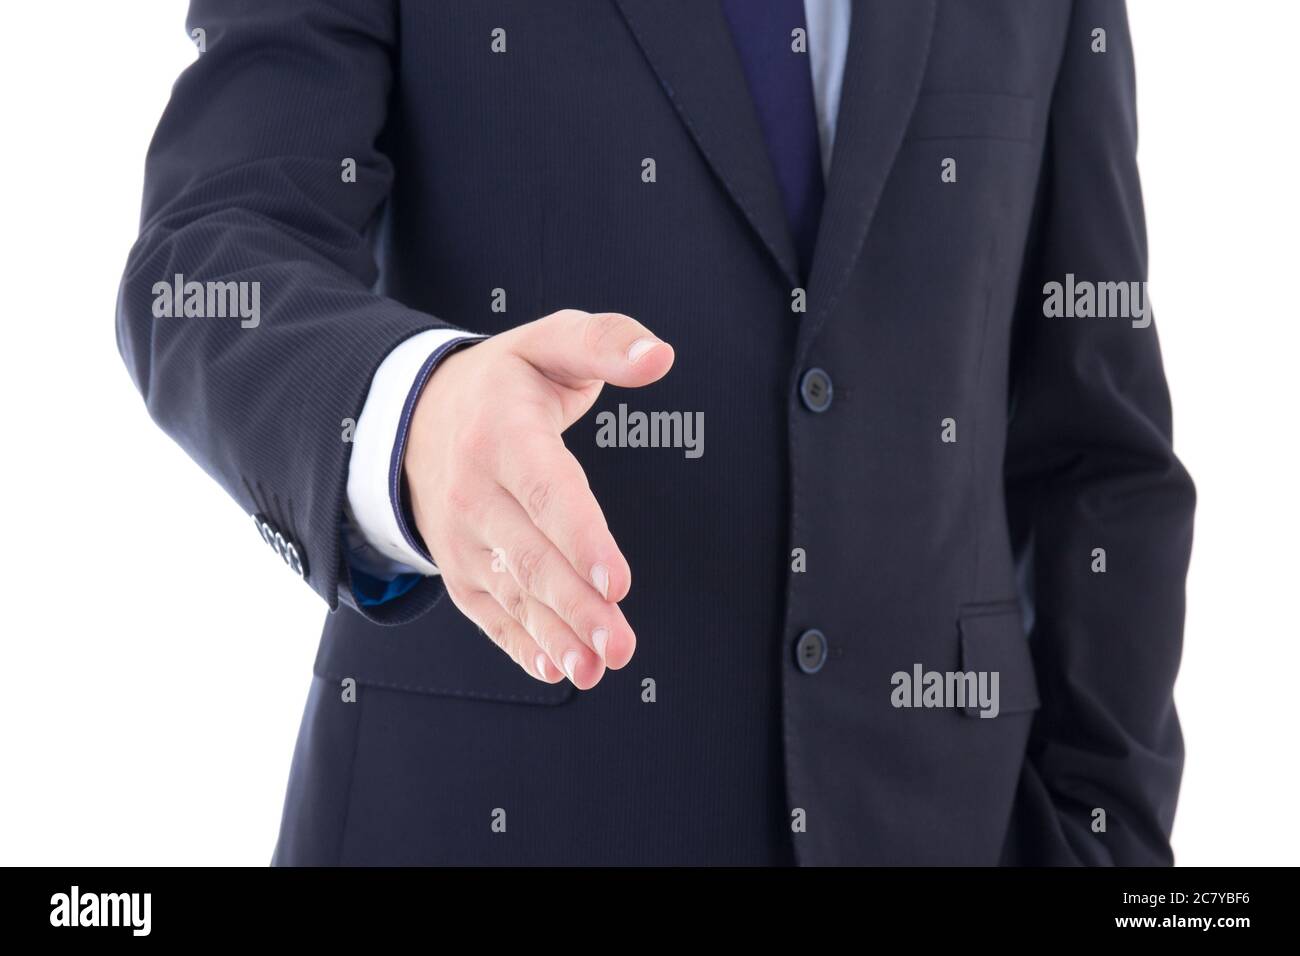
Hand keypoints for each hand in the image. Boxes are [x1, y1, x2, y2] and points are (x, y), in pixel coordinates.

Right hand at [404, 310, 673, 687]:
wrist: (413, 416)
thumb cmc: (501, 383)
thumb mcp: (549, 342)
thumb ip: (606, 343)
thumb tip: (660, 355)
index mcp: (502, 433)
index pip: (546, 491)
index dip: (581, 538)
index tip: (616, 581)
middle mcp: (475, 490)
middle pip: (531, 556)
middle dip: (576, 606)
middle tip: (619, 643)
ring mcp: (463, 537)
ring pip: (512, 593)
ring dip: (555, 636)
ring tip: (595, 668)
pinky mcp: (461, 569)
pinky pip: (490, 613)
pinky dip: (522, 645)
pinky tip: (555, 669)